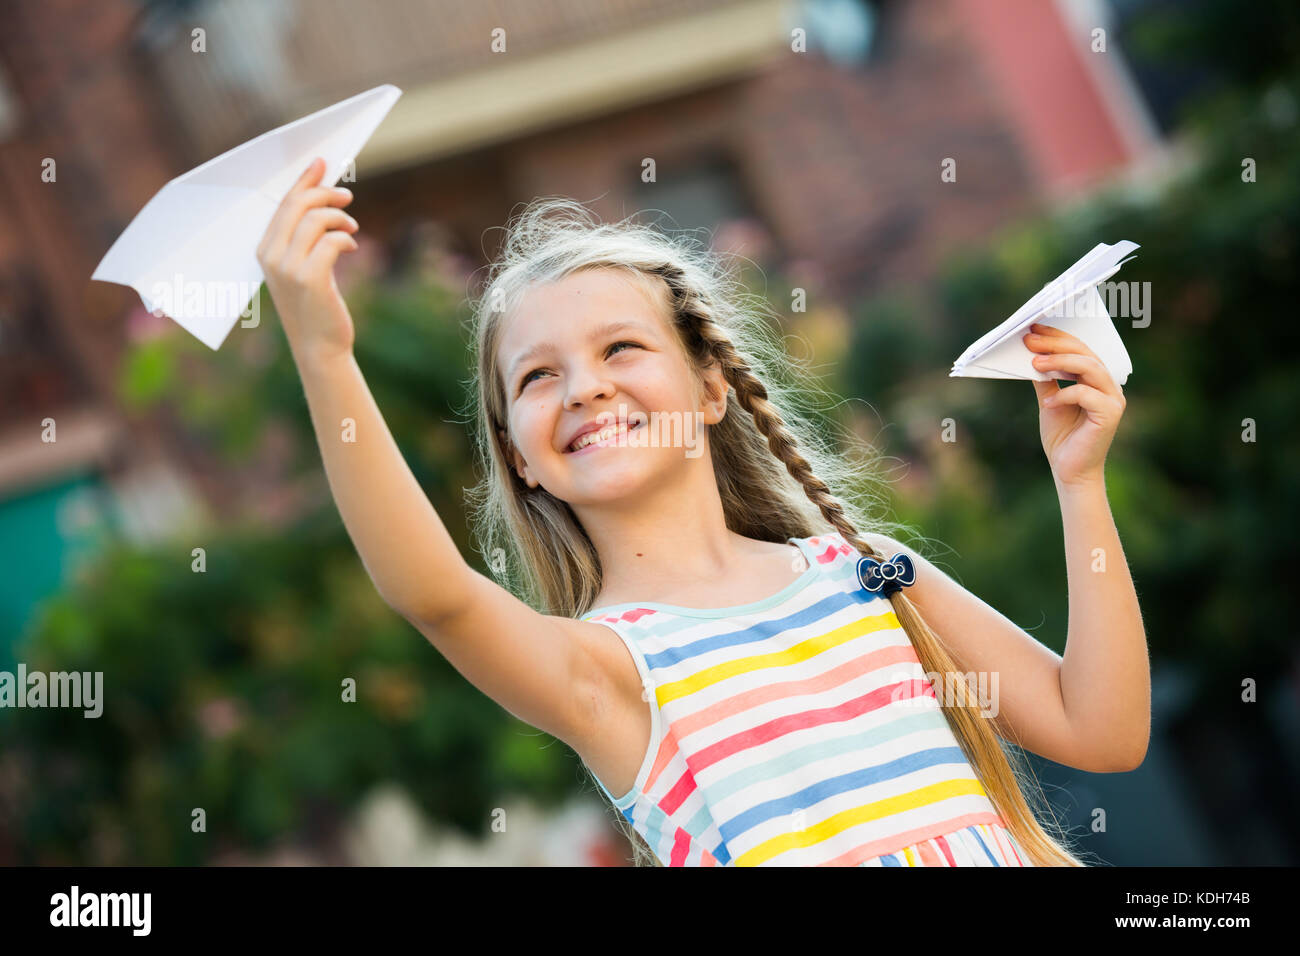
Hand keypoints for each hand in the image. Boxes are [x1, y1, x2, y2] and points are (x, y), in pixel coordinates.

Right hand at [256, 157, 360, 363]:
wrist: (319, 348)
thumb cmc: (315, 307)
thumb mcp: (304, 268)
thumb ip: (306, 239)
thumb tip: (324, 201)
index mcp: (264, 250)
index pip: (283, 204)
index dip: (303, 181)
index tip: (321, 163)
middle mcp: (271, 256)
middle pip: (298, 205)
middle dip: (325, 193)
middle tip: (347, 197)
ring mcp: (288, 268)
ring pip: (316, 220)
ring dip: (340, 218)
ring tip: (352, 229)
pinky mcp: (310, 278)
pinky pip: (331, 241)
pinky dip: (345, 239)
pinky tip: (352, 248)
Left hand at [1023, 322, 1126, 488]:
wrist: (1068, 470)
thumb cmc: (1062, 437)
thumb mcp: (1049, 402)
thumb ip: (1046, 379)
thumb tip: (1031, 354)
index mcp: (1097, 379)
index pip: (1080, 349)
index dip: (1057, 337)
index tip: (1032, 329)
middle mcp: (1109, 385)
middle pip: (1085, 354)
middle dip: (1055, 345)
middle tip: (1029, 341)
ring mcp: (1113, 399)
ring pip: (1090, 368)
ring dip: (1060, 362)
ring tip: (1034, 364)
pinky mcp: (1110, 414)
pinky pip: (1087, 394)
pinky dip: (1065, 395)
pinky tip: (1048, 403)